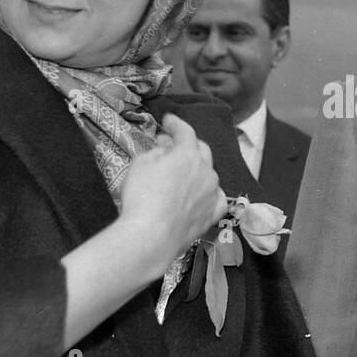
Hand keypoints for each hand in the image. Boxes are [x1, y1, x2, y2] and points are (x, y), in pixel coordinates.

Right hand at [118, 113, 225, 277]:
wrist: (152, 236)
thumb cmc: (142, 197)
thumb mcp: (141, 165)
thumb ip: (157, 152)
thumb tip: (165, 148)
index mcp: (189, 154)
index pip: (185, 131)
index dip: (176, 123)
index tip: (168, 120)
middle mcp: (207, 170)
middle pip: (201, 150)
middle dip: (188, 145)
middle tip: (171, 147)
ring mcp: (213, 192)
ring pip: (209, 174)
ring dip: (197, 169)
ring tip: (182, 173)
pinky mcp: (213, 214)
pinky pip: (215, 197)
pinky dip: (208, 192)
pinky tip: (201, 195)